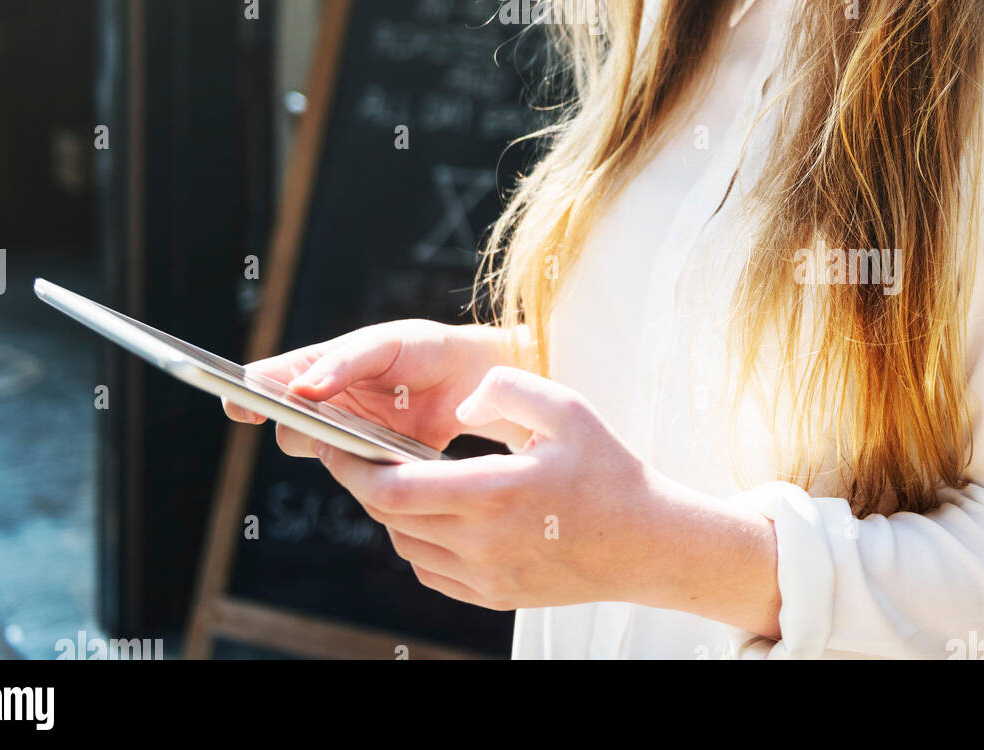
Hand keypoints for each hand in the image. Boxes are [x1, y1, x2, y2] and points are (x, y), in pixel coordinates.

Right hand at [222, 319, 533, 453]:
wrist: (472, 381)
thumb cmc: (423, 349)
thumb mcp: (385, 343)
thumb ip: (344, 362)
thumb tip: (299, 388)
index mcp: (317, 366)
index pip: (266, 381)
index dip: (244, 394)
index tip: (240, 404)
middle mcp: (323, 405)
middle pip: (285, 428)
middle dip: (294, 427)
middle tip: (315, 419)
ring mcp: (346, 437)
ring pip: (318, 456)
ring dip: (334, 449)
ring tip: (364, 433)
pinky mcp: (373, 465)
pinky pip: (354, 477)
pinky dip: (366, 470)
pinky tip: (391, 454)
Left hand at [309, 365, 667, 611]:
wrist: (647, 543)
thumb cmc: (607, 471)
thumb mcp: (564, 407)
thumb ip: (503, 390)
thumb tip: (461, 406)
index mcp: (494, 493)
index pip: (393, 489)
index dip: (352, 465)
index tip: (336, 439)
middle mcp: (482, 542)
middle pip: (388, 516)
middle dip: (360, 480)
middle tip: (352, 449)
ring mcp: (485, 576)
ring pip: (405, 544)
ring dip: (390, 509)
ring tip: (397, 473)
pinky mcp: (492, 594)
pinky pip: (430, 569)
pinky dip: (416, 539)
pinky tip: (431, 510)